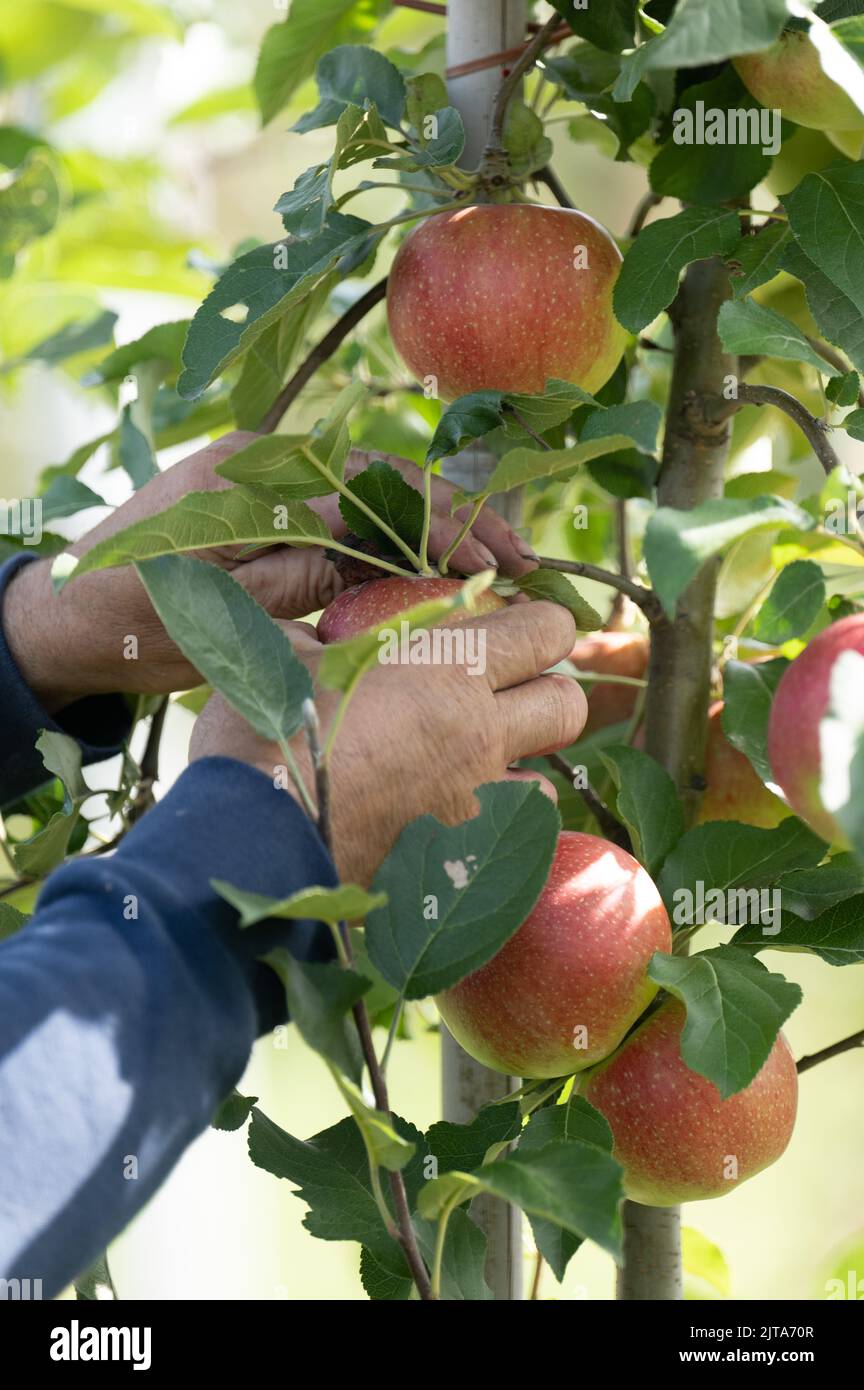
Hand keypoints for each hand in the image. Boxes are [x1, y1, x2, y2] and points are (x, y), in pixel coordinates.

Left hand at [3, 433, 537, 711]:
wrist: (70, 613)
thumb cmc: (134, 624)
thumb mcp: (224, 614)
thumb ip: (307, 583)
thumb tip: (391, 570)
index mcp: (252, 481)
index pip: (369, 498)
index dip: (441, 532)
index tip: (498, 566)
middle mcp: (266, 463)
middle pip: (383, 482)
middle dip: (458, 521)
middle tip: (522, 561)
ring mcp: (269, 478)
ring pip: (372, 494)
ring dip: (436, 528)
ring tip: (497, 563)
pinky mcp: (272, 502)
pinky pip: (346, 512)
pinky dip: (396, 538)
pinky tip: (436, 566)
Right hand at [189, 602, 584, 885]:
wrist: (253, 834)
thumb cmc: (264, 729)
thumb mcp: (292, 653)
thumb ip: (335, 638)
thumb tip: (333, 635)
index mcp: (448, 666)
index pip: (547, 630)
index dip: (539, 625)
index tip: (513, 631)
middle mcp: (480, 731)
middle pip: (570, 703)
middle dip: (547, 693)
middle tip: (506, 695)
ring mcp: (475, 799)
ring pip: (549, 780)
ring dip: (523, 766)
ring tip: (476, 764)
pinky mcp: (457, 855)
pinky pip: (510, 838)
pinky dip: (496, 824)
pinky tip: (456, 817)